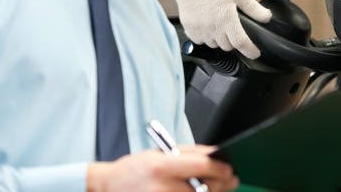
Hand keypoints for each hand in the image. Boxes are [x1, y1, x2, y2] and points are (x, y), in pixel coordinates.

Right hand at [86, 148, 238, 191]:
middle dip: (222, 184)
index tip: (230, 169)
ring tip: (219, 188)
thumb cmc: (135, 169)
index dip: (220, 168)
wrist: (109, 187)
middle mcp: (162, 187)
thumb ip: (190, 153)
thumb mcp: (160, 153)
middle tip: (231, 180)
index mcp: (162, 166)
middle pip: (204, 188)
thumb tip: (216, 154)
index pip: (202, 165)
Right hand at [169, 0, 271, 58]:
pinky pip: (199, 40)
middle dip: (234, 41)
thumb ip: (253, 8)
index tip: (255, 53)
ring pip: (213, 44)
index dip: (250, 51)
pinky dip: (205, 37)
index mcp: (226, 18)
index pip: (240, 43)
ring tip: (220, 23)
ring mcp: (198, 28)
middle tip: (234, 28)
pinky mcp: (188, 26)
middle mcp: (212, 26)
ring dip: (219, 39)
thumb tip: (267, 18)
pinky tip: (208, 24)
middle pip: (227, 46)